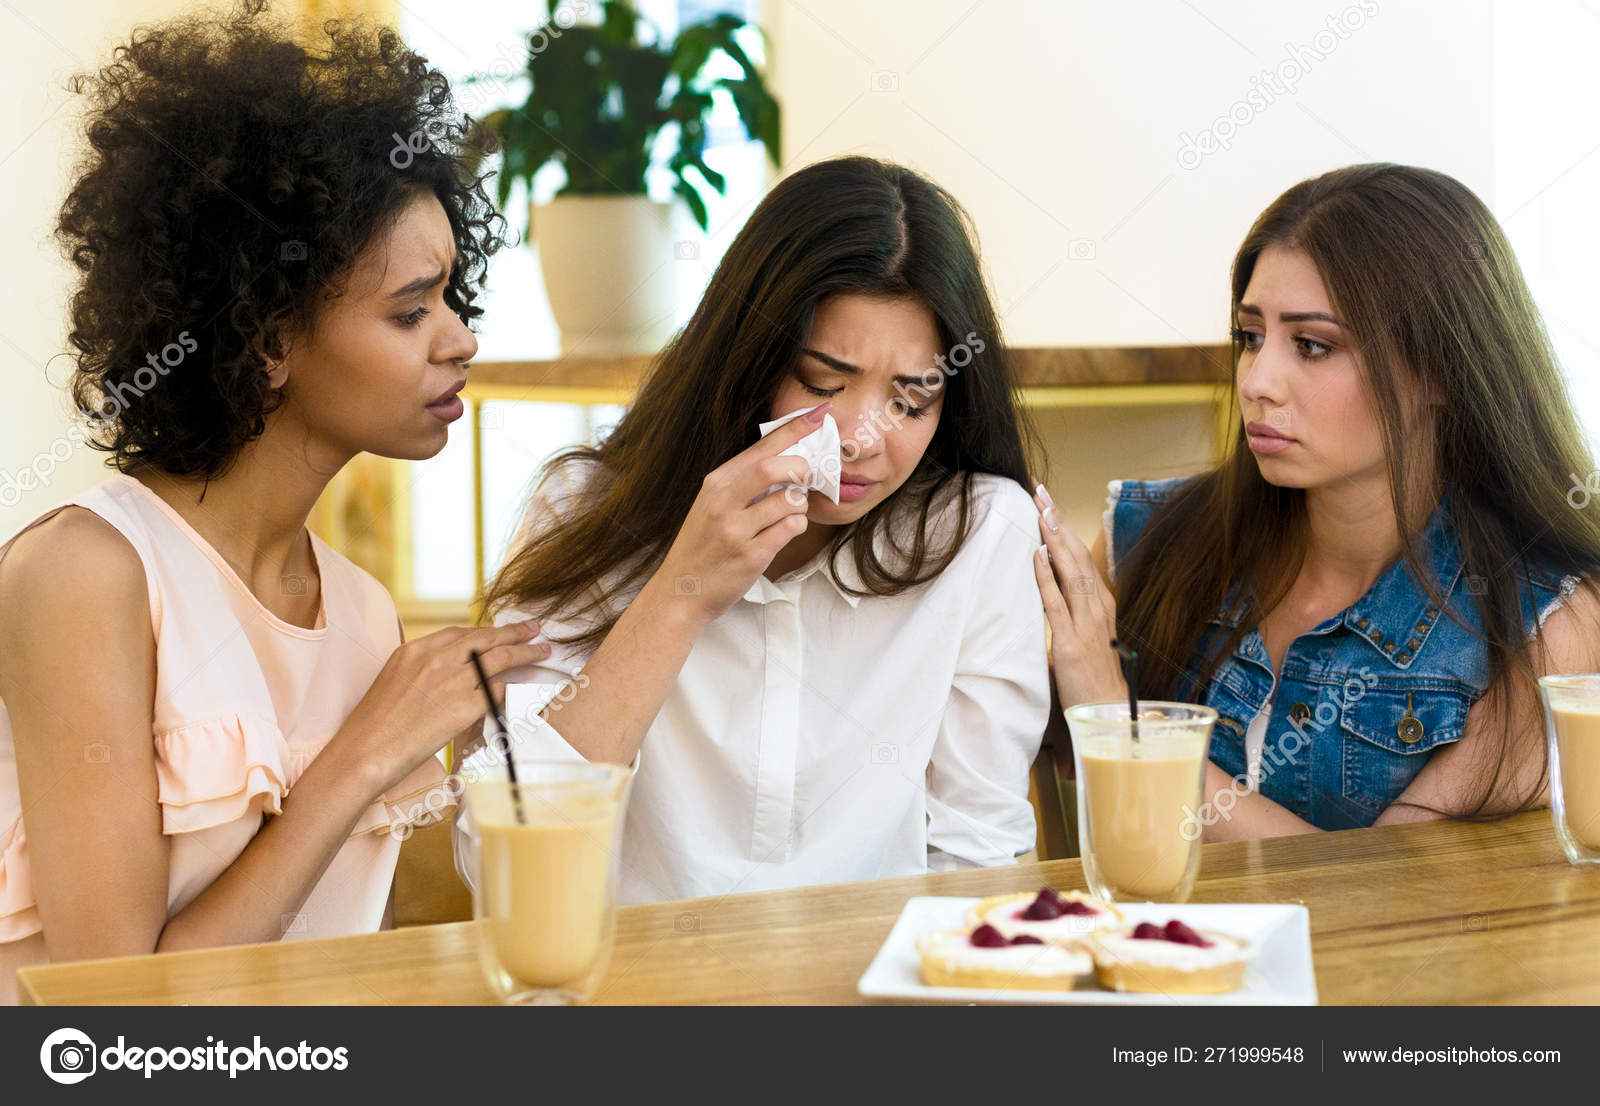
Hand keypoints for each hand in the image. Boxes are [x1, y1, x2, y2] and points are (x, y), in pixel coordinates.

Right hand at [335, 620, 551, 794]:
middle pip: (485, 638)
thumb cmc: (373, 727)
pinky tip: (523, 687)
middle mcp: (436, 659)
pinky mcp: (464, 706)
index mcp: (415, 650)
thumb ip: (423, 671)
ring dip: (524, 653)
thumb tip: (451, 674)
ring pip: (500, 659)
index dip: (486, 631)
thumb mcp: (394, 682)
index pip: (460, 633)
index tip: (502, 629)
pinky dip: (513, 687)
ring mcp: (452, 681)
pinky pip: (498, 690)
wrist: (364, 752)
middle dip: (514, 632)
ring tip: (541, 651)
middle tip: (534, 628)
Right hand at [651, 403, 830, 623]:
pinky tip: (785, 531)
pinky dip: (797, 526)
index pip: (761, 447)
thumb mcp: (710, 505)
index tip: (818, 414)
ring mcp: (736, 530)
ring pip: (790, 501)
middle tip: (808, 476)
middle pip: (773, 468)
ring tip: (790, 513)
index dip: (794, 428)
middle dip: (801, 467)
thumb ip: (742, 482)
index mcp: (715, 483)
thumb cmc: (701, 547)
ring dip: (801, 504)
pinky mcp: (751, 556)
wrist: (680, 592)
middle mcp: (722, 503)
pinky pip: (790, 529)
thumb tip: (787, 458)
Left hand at [1030, 484, 1127, 707]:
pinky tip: (1037, 554)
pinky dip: (1046, 577)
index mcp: (1101, 604)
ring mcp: (1086, 624)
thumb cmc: (1093, 678)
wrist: (1109, 715)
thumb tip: (1046, 590)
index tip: (1048, 502)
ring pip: (1070, 572)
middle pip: (1077, 556)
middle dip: (1058, 521)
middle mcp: (1097, 608)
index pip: (1081, 557)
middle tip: (1041, 491)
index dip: (1065, 528)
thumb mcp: (1084, 637)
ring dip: (1054, 539)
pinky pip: (1056, 604)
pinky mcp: (1069, 643)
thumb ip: (1069, 613)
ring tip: (1040, 510)